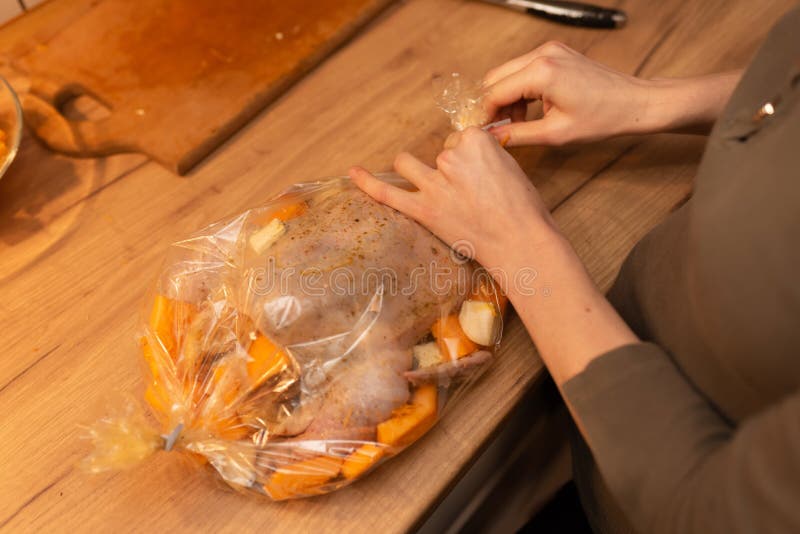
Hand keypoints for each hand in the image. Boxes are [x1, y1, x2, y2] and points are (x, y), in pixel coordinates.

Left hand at [348, 127, 557, 275]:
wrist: (520, 243)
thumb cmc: (524, 209)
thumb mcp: (510, 167)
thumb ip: (486, 156)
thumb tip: (473, 158)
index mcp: (476, 140)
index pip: (460, 138)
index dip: (468, 157)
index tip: (480, 174)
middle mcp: (451, 157)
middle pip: (439, 151)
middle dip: (449, 167)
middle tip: (471, 193)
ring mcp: (434, 184)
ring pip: (408, 164)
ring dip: (415, 171)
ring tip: (434, 188)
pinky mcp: (423, 210)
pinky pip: (387, 193)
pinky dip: (368, 183)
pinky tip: (353, 173)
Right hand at [482, 41, 653, 145]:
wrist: (636, 103)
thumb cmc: (603, 118)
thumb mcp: (555, 134)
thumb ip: (517, 135)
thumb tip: (491, 139)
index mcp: (541, 72)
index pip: (494, 92)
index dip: (484, 115)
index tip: (480, 133)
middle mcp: (543, 54)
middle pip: (496, 78)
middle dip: (492, 105)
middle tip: (496, 130)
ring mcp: (550, 50)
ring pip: (508, 73)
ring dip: (506, 98)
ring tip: (516, 124)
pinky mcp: (556, 53)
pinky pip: (525, 69)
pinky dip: (520, 90)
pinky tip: (528, 111)